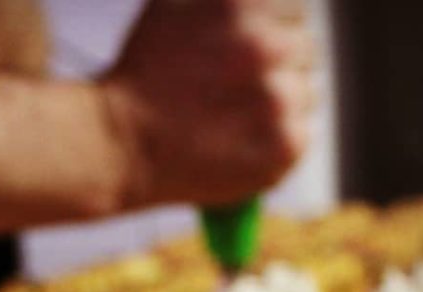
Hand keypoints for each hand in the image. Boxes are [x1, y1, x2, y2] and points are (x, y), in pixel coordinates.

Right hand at [102, 0, 315, 206]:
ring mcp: (277, 99)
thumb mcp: (175, 2)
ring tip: (227, 120)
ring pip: (306, 92)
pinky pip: (301, 134)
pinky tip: (237, 144)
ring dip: (276, 104)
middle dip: (273, 66)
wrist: (116, 146)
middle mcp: (265, 46)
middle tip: (226, 92)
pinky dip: (275, 142)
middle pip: (304, 46)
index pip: (294, 7)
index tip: (236, 54)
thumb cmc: (143, 76)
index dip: (265, 29)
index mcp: (242, 3)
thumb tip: (256, 4)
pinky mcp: (283, 147)